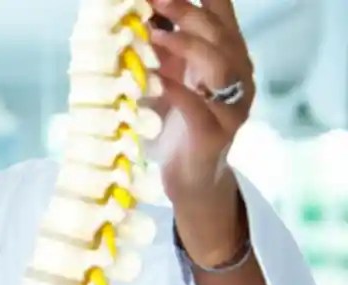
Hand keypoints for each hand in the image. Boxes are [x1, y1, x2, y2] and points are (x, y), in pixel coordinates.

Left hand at [145, 0, 252, 208]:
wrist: (188, 178)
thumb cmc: (174, 122)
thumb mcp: (166, 77)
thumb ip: (158, 47)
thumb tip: (135, 12)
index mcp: (226, 55)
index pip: (221, 14)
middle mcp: (237, 76)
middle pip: (219, 34)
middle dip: (187, 11)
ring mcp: (231, 106)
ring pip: (220, 65)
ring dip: (187, 45)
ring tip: (154, 36)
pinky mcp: (216, 135)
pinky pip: (198, 108)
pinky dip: (176, 92)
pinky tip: (154, 81)